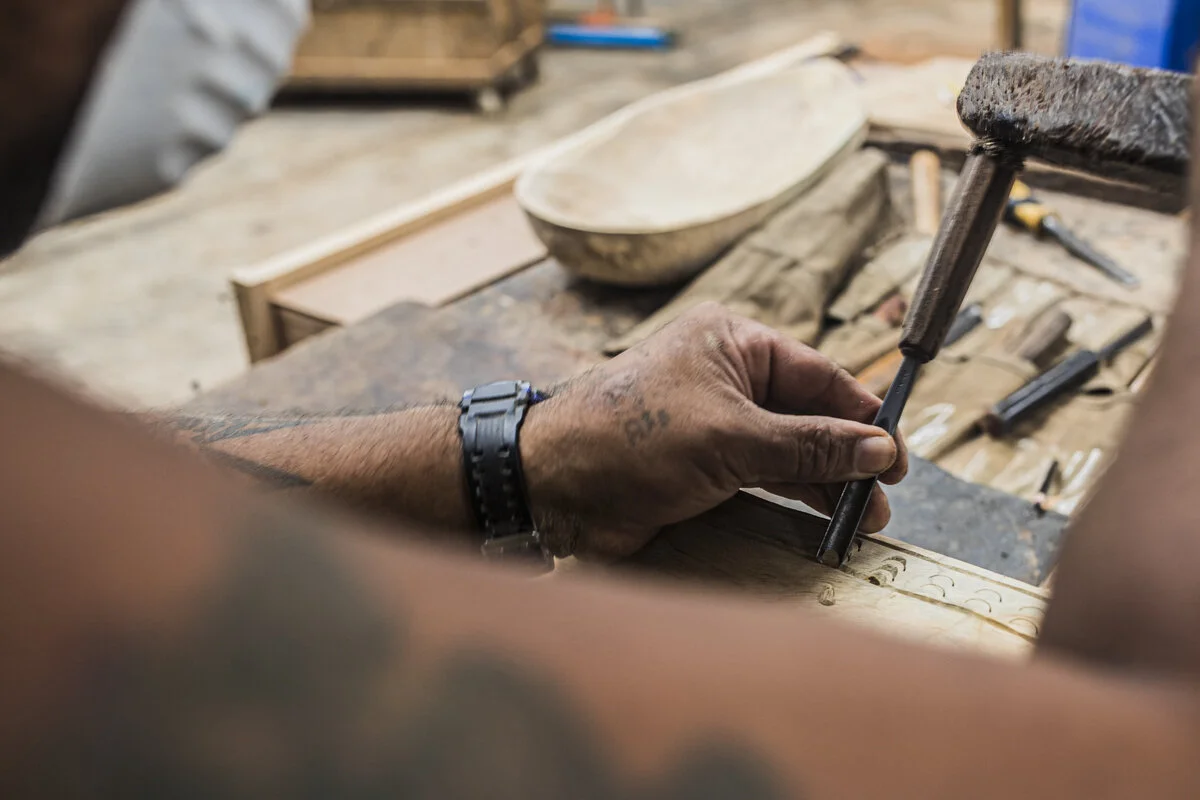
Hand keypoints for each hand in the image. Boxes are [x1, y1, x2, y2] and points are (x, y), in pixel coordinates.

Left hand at [522, 303, 907, 560]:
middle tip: (882, 504)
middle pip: (806, 416)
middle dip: (846, 458)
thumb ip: (809, 445)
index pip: (818, 376)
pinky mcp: (699, 468)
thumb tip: (879, 448)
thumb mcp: (731, 438)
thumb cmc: (632, 439)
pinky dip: (790, 498)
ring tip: (862, 522)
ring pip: (786, 452)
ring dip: (822, 485)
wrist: (552, 485)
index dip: (863, 415)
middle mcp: (725, 379)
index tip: (899, 456)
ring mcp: (713, 425)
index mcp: (733, 344)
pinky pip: (759, 479)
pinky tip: (819, 522)